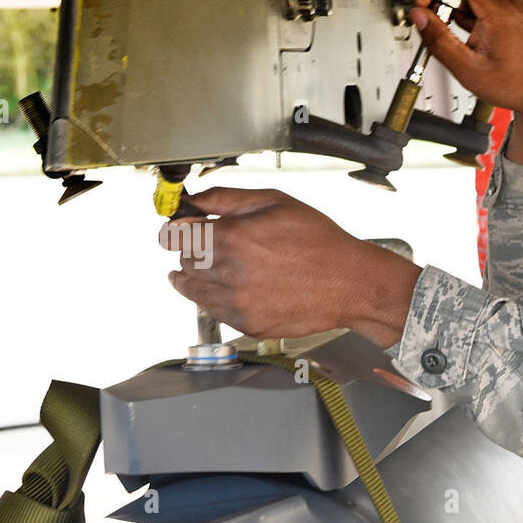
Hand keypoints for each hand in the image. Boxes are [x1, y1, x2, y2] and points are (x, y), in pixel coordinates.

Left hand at [160, 187, 420, 347]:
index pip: (172, 236)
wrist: (350, 284)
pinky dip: (219, 299)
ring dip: (200, 277)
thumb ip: (226, 198)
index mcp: (231, 238)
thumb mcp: (275, 202)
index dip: (177, 229)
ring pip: (192, 290)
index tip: (185, 229)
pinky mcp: (246, 324)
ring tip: (223, 269)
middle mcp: (228, 273)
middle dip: (193, 252)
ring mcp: (236, 303)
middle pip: (182, 262)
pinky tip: (240, 287)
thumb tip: (192, 198)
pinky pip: (214, 311)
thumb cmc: (319, 241)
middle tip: (214, 247)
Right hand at [410, 0, 522, 167]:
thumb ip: (438, 41)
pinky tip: (475, 28)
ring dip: (454, 0)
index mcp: (500, 5)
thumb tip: (419, 15)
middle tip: (437, 20)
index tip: (422, 2)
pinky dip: (469, 3)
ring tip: (464, 33)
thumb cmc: (518, 84)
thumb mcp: (469, 70)